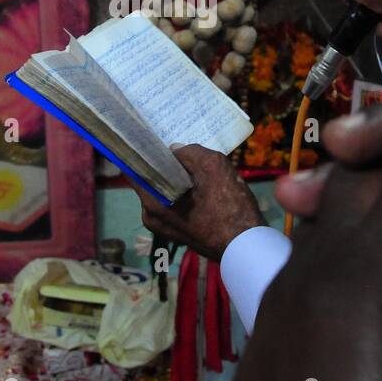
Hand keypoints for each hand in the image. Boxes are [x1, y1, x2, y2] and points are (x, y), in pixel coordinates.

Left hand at [127, 144, 263, 260]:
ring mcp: (165, 227)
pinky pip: (175, 205)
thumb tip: (175, 150)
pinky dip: (183, 192)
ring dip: (175, 178)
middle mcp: (151, 216)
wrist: (245, 246)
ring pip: (165, 192)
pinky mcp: (179, 232)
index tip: (150, 135)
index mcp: (152, 201)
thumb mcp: (213, 166)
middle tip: (174, 145)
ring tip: (191, 163)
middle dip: (162, 162)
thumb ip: (190, 152)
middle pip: (151, 179)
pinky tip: (199, 184)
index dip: (142, 149)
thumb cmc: (228, 206)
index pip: (135, 168)